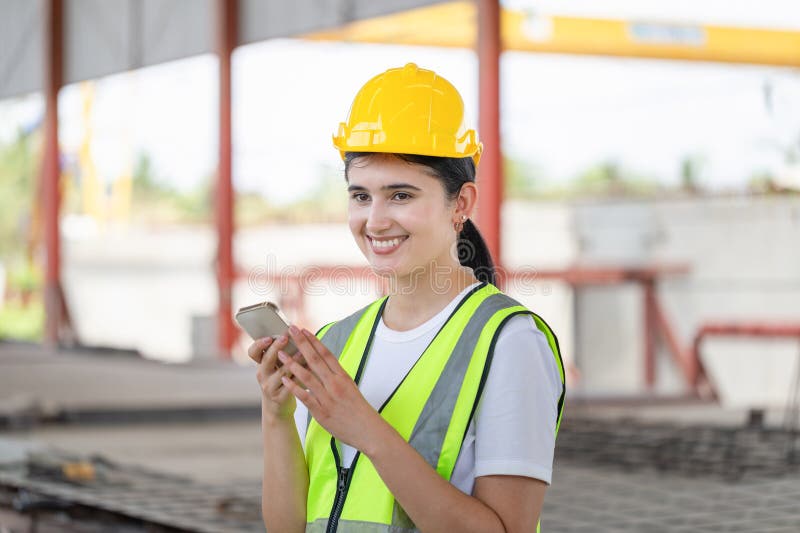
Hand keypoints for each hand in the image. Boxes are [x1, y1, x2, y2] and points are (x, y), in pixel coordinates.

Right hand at [248, 334, 302, 419]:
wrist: (278, 408)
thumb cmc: (281, 381)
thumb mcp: (276, 367)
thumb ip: (283, 353)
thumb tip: (297, 333)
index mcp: (261, 364)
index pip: (253, 352)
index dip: (258, 344)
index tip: (268, 337)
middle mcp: (262, 375)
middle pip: (267, 360)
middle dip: (276, 347)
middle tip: (285, 337)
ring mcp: (269, 387)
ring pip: (281, 372)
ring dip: (292, 361)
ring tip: (302, 352)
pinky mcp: (280, 397)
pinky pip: (291, 386)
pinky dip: (300, 377)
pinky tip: (309, 370)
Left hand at [278, 326, 386, 450]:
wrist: (368, 430)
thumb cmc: (359, 410)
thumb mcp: (350, 387)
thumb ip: (337, 377)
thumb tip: (325, 366)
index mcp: (343, 377)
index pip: (326, 354)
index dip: (314, 341)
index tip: (304, 330)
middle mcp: (335, 384)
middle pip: (315, 359)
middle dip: (301, 343)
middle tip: (290, 330)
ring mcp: (328, 398)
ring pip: (307, 376)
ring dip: (292, 363)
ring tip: (280, 354)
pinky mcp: (322, 412)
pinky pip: (305, 397)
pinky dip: (294, 387)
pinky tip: (284, 379)